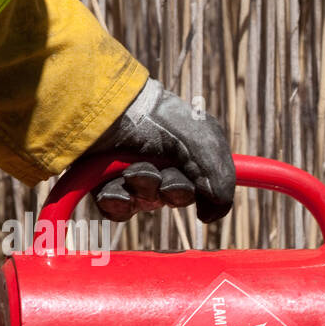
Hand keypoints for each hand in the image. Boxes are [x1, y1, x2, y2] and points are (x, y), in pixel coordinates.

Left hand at [86, 78, 235, 222]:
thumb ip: (220, 177)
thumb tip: (210, 217)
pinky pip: (117, 210)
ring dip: (143, 191)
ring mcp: (131, 176)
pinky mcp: (104, 185)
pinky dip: (117, 202)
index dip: (204, 196)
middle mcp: (161, 165)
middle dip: (172, 190)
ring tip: (131, 171)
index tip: (203, 201)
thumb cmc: (155, 117)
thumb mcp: (203, 140)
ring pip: (146, 204)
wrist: (105, 108)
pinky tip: (115, 187)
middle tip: (164, 179)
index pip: (203, 188)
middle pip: (175, 198)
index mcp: (186, 153)